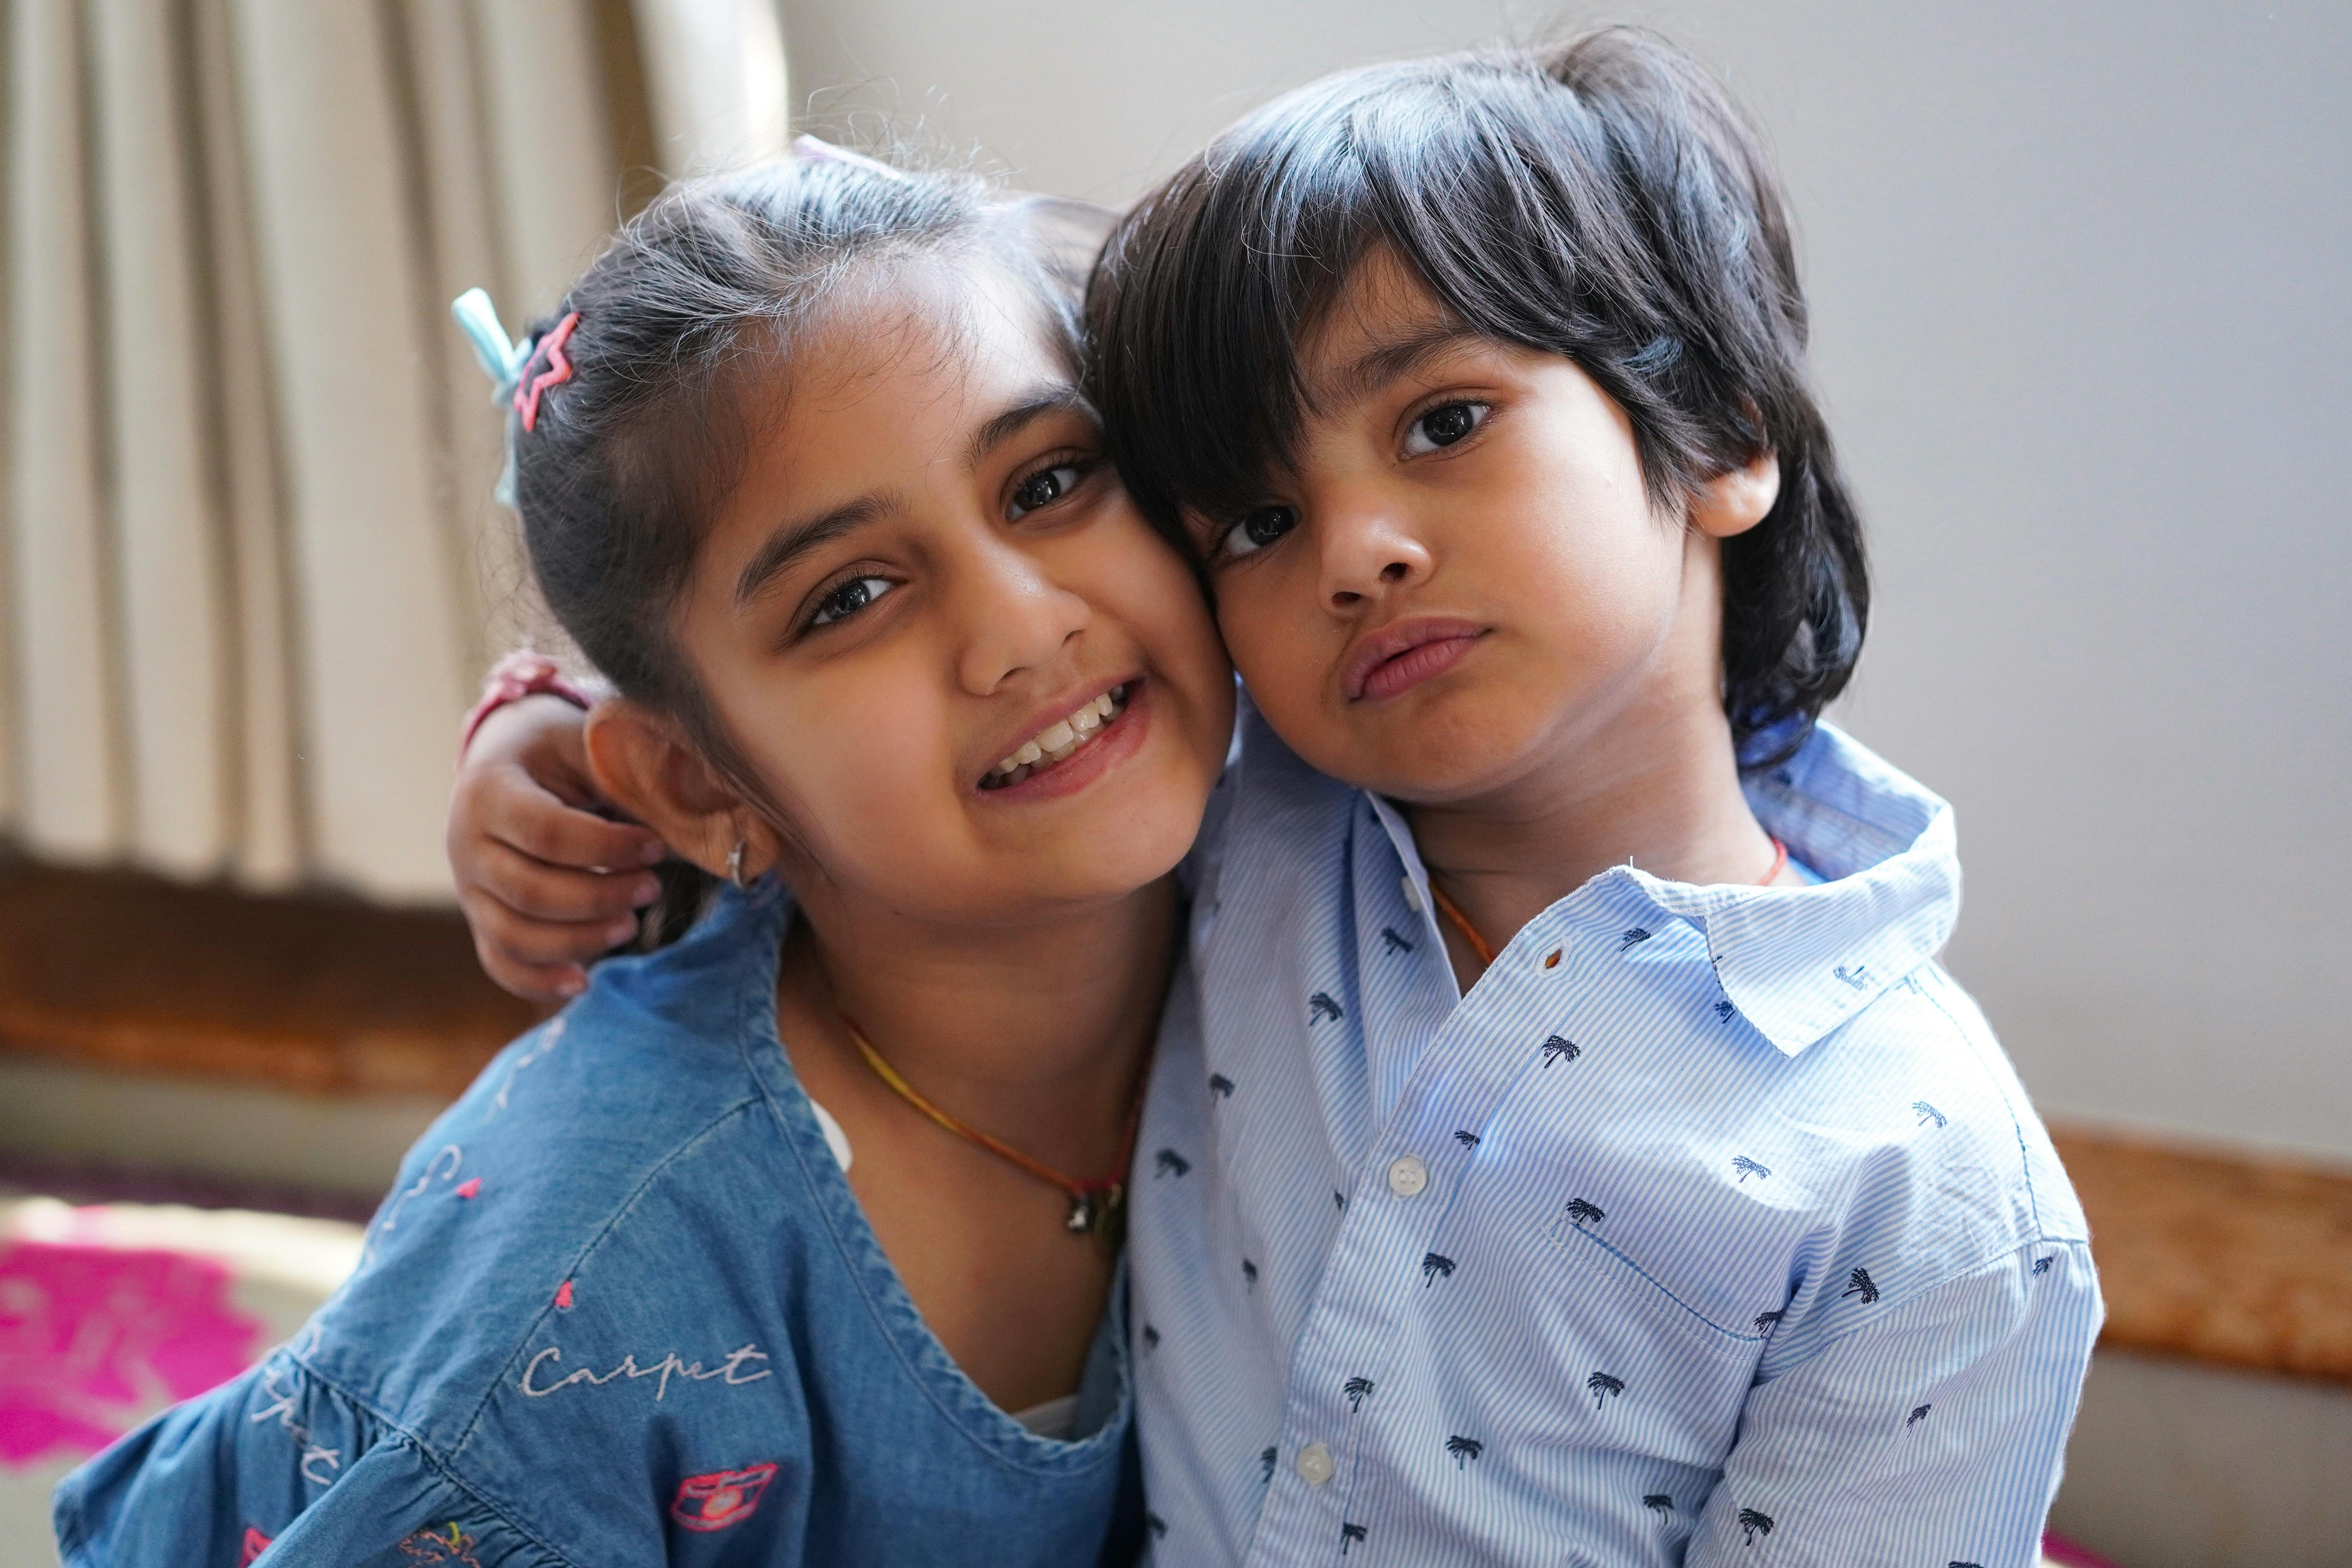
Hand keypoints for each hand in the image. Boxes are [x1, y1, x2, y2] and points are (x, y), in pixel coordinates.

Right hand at [448, 694, 668, 1001]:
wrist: (506, 759)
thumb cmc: (558, 752)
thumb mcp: (585, 744)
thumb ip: (623, 776)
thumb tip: (686, 819)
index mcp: (489, 791)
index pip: (547, 834)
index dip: (608, 848)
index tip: (656, 847)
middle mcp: (466, 844)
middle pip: (530, 892)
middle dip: (601, 898)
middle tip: (652, 889)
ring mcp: (469, 888)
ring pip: (515, 936)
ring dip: (580, 940)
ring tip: (630, 925)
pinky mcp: (480, 919)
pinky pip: (500, 962)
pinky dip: (539, 980)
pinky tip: (584, 981)